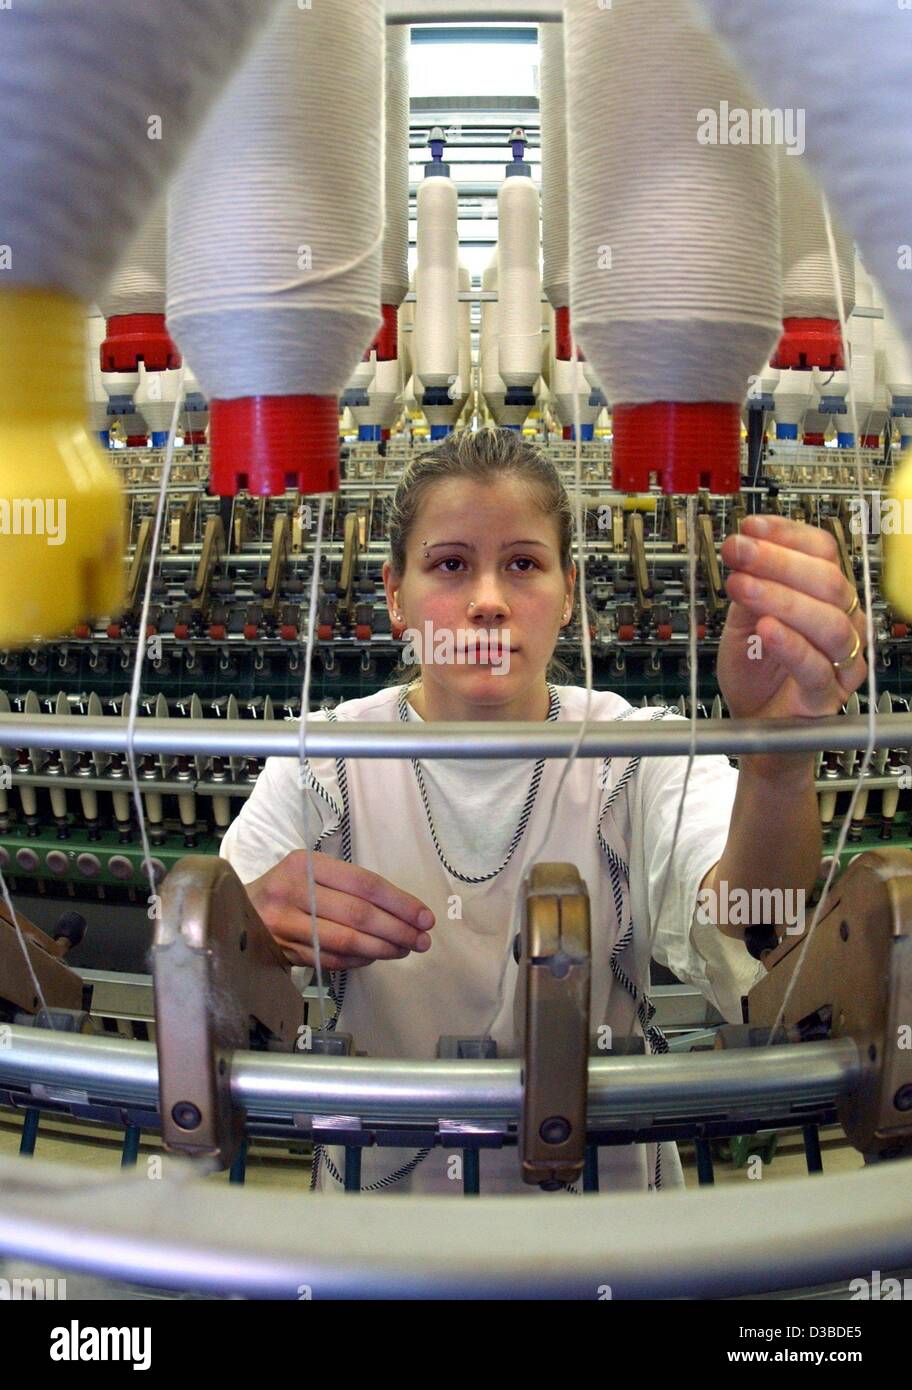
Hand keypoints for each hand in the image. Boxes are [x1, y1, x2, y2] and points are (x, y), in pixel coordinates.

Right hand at [245, 849, 434, 969]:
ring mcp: (284, 925)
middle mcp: (291, 892)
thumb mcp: (307, 871)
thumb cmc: (282, 889)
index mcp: (303, 864)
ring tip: (405, 949)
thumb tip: (401, 910)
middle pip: (358, 915)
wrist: (232, 911)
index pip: (364, 884)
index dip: (399, 902)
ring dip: (382, 949)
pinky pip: (332, 960)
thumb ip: (345, 885)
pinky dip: (360, 960)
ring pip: (346, 941)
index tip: (424, 916)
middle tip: (422, 939)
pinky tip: (376, 956)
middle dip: (398, 929)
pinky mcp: (283, 951)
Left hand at [717, 514, 866, 720]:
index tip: (750, 527)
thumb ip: (748, 587)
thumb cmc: (756, 670)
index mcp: (826, 595)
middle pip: (827, 581)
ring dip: (782, 599)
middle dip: (777, 561)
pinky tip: (766, 628)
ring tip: (744, 586)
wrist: (754, 724)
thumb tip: (743, 547)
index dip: (787, 535)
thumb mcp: (743, 619)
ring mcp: (841, 659)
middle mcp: (843, 620)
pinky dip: (790, 645)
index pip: (822, 551)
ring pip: (828, 621)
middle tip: (737, 551)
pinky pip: (816, 666)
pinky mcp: (828, 694)